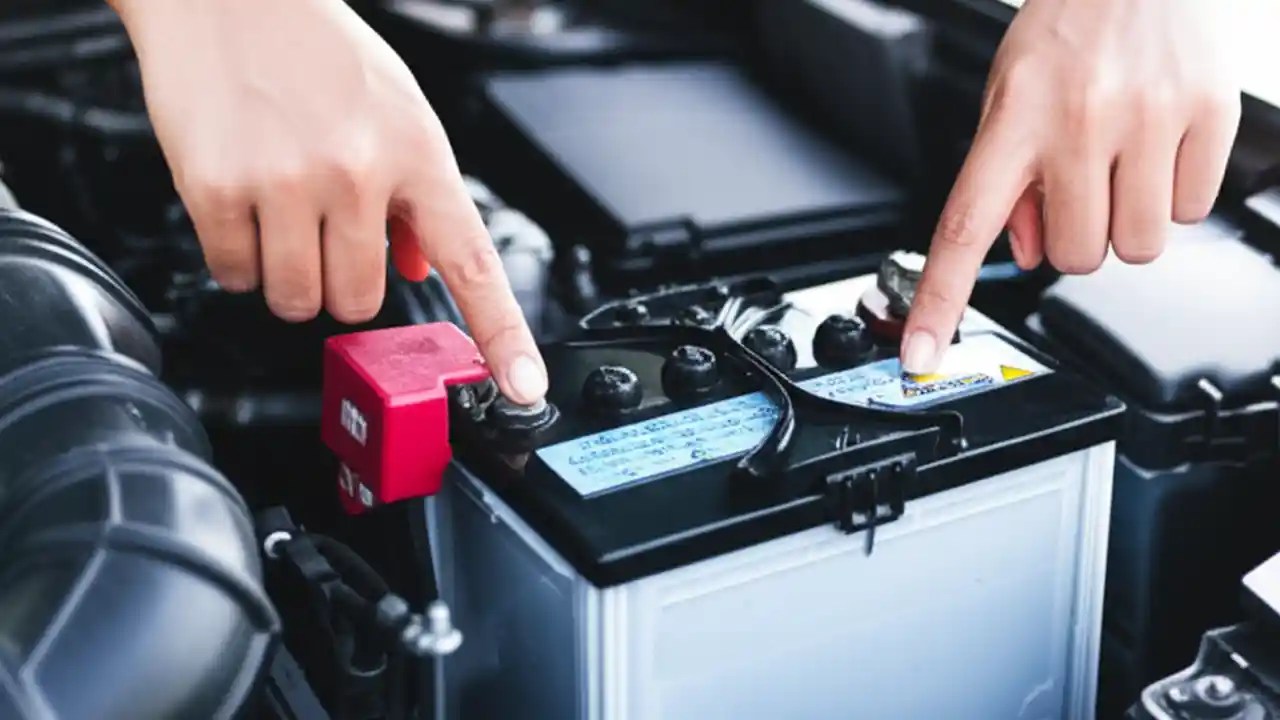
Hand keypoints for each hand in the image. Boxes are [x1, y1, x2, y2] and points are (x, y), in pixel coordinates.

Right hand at [109, 0, 547, 402]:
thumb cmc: (318, 52)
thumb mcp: (397, 110)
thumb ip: (416, 195)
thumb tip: (423, 264)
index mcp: (417, 153)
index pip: (472, 262)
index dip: (501, 334)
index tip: (521, 385)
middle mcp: (358, 171)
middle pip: (359, 302)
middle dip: (340, 282)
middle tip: (324, 230)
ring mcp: (285, 182)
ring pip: (297, 301)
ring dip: (288, 277)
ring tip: (281, 213)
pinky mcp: (216, 188)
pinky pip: (235, 275)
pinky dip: (237, 256)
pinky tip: (243, 204)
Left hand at [902, 0, 1239, 373]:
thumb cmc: (1069, 30)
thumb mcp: (1009, 95)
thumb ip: (1008, 182)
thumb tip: (1027, 255)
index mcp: (1014, 120)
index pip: (965, 228)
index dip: (940, 301)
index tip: (922, 357)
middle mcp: (1079, 121)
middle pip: (1076, 258)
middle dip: (1078, 238)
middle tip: (1081, 188)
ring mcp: (1149, 117)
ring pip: (1137, 247)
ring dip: (1127, 225)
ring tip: (1121, 165)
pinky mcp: (1209, 111)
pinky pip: (1191, 211)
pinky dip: (1175, 195)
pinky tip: (1160, 149)